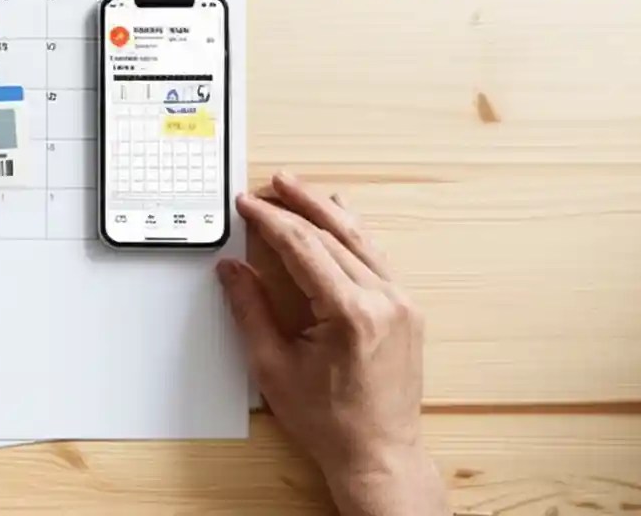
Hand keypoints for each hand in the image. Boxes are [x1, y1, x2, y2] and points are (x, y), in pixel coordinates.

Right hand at [219, 172, 447, 515]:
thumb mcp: (274, 366)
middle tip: (268, 187)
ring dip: (325, 211)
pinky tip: (341, 217)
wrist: (379, 453)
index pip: (303, 247)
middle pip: (332, 235)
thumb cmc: (330, 422)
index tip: (248, 205)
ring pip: (359, 239)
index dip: (270, 221)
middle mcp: (384, 301)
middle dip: (296, 207)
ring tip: (298, 188)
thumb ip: (250, 310)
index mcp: (350, 314)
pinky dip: (353, 234)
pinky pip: (377, 258)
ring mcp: (401, 303)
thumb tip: (232, 269)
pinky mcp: (408, 309)